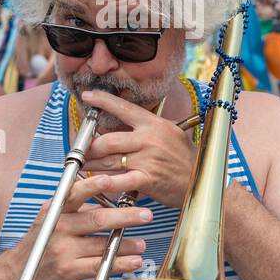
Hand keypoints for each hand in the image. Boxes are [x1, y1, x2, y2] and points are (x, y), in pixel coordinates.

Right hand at [14, 172, 152, 279]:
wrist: (16, 274)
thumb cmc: (39, 243)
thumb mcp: (49, 219)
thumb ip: (74, 208)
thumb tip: (105, 196)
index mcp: (55, 210)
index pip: (75, 193)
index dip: (93, 185)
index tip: (111, 179)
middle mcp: (58, 227)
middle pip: (96, 218)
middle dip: (125, 216)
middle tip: (146, 214)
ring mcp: (63, 249)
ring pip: (102, 243)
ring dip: (126, 243)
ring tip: (143, 243)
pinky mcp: (68, 270)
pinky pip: (99, 265)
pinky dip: (120, 263)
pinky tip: (134, 261)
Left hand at [80, 90, 198, 209]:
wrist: (202, 181)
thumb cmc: (185, 159)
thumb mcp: (170, 134)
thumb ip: (146, 129)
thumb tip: (121, 124)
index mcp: (154, 124)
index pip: (124, 108)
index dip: (103, 101)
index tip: (86, 95)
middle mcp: (149, 138)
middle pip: (108, 140)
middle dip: (88, 147)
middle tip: (77, 150)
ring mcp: (148, 158)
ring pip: (109, 160)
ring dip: (91, 164)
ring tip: (79, 166)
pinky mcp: (147, 179)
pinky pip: (119, 181)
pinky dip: (104, 183)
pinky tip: (93, 184)